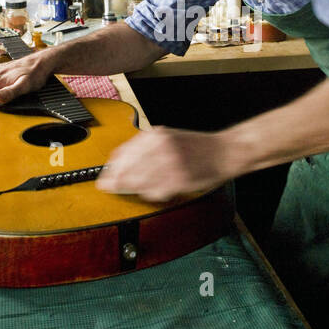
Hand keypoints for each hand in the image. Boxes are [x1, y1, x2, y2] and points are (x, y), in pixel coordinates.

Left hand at [96, 127, 231, 202]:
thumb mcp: (167, 137)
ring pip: (138, 183)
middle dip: (116, 182)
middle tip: (110, 188)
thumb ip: (143, 147)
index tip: (104, 178)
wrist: (224, 152)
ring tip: (136, 189)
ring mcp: (170, 164)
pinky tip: (155, 190)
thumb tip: (117, 163)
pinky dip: (151, 193)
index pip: (122, 154)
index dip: (111, 169)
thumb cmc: (196, 146)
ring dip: (133, 188)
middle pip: (127, 170)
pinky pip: (154, 192)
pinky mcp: (178, 180)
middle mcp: (161, 147)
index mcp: (156, 135)